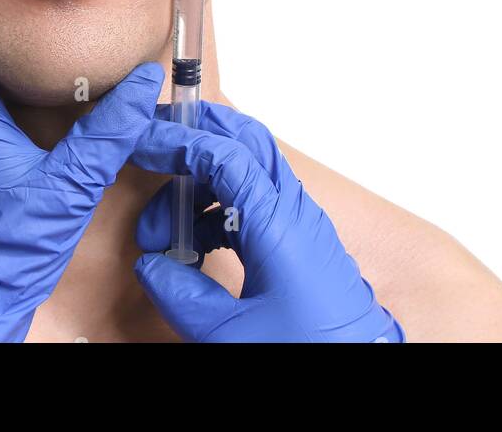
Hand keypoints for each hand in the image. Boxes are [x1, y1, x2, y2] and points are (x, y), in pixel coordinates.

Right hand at [130, 101, 405, 341]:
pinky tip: (193, 248)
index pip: (223, 153)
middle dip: (197, 132)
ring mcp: (298, 224)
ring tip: (164, 232)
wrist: (362, 369)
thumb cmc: (311, 350)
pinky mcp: (298, 244)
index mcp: (277, 222)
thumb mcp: (230, 333)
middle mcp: (292, 210)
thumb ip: (181, 295)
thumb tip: (150, 266)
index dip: (177, 141)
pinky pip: (252, 204)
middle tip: (154, 142)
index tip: (140, 144)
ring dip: (200, 184)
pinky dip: (216, 211)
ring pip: (245, 172)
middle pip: (244, 141)